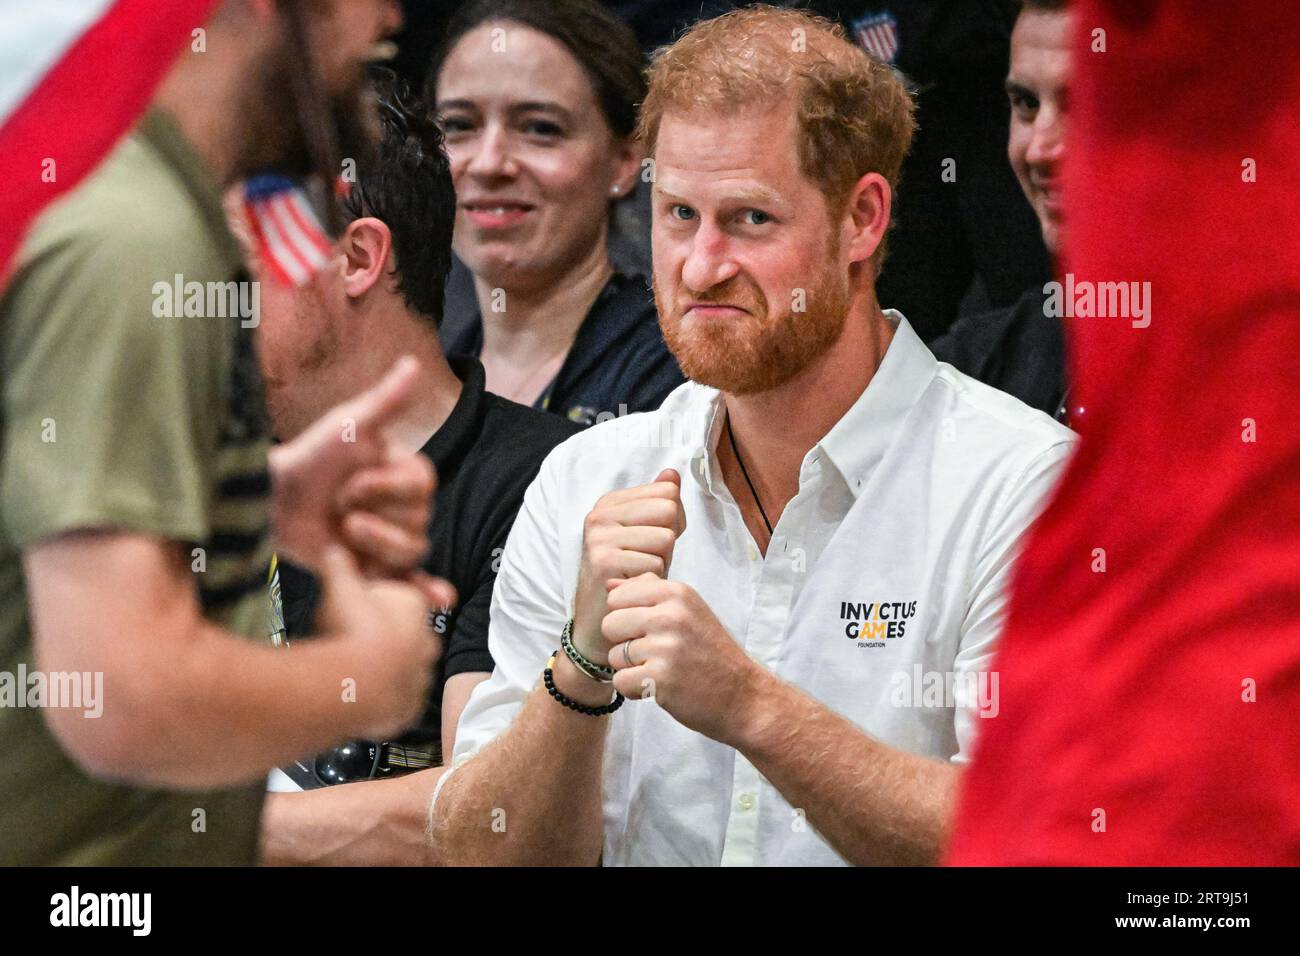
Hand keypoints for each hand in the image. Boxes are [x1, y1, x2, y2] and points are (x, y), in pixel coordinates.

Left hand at [270, 356, 453, 606]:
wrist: (269, 503)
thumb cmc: (307, 459)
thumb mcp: (345, 425)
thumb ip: (384, 400)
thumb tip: (413, 364)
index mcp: (405, 473)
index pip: (423, 486)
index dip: (385, 488)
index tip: (350, 483)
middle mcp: (404, 508)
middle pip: (420, 522)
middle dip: (375, 519)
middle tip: (339, 511)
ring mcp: (391, 540)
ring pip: (413, 551)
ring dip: (378, 547)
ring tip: (342, 539)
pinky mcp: (376, 568)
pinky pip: (411, 581)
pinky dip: (428, 590)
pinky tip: (441, 600)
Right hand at [316, 546, 440, 740]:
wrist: (356, 682)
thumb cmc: (350, 629)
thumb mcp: (339, 586)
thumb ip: (338, 564)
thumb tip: (333, 549)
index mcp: (413, 606)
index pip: (401, 600)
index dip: (375, 606)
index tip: (355, 613)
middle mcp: (426, 640)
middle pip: (406, 636)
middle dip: (385, 639)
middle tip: (354, 643)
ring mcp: (421, 676)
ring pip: (406, 670)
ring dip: (386, 670)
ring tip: (354, 672)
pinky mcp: (411, 708)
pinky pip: (399, 702)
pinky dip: (384, 700)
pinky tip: (360, 696)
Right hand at [571, 469, 685, 663]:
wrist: (599, 622)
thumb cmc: (626, 576)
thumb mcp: (642, 535)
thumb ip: (657, 503)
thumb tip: (672, 474)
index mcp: (610, 503)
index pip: (667, 492)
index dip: (673, 519)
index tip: (652, 539)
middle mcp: (600, 515)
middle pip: (668, 510)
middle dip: (669, 540)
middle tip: (647, 560)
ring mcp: (599, 538)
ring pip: (665, 538)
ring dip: (662, 562)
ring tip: (640, 573)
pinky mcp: (603, 562)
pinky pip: (655, 563)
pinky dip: (653, 579)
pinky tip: (634, 585)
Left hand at [601, 573, 764, 744]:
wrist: (744, 697)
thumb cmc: (711, 653)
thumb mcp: (688, 610)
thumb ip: (648, 593)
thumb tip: (609, 583)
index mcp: (677, 592)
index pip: (616, 596)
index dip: (626, 617)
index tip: (650, 630)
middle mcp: (671, 615)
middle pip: (609, 625)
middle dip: (624, 644)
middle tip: (655, 654)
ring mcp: (666, 647)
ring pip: (613, 656)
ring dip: (632, 669)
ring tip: (662, 671)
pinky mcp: (661, 678)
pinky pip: (620, 681)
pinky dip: (635, 690)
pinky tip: (660, 687)